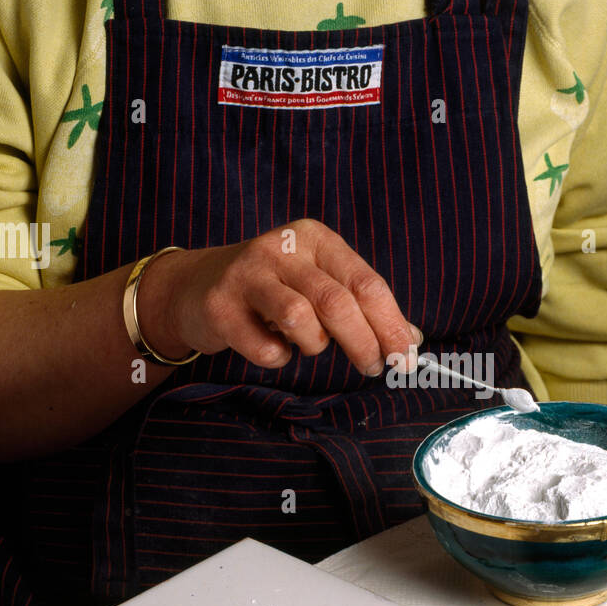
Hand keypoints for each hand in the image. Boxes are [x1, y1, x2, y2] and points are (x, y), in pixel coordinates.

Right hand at [137, 221, 420, 374]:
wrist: (195, 288)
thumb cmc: (272, 290)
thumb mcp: (318, 284)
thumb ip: (362, 307)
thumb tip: (411, 341)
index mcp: (315, 238)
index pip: (366, 283)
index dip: (391, 325)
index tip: (406, 358)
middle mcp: (282, 247)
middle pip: (337, 302)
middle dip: (364, 343)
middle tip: (373, 367)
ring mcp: (247, 274)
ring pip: (301, 319)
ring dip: (315, 345)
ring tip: (308, 345)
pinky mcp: (220, 305)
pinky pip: (265, 347)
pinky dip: (278, 358)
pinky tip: (273, 347)